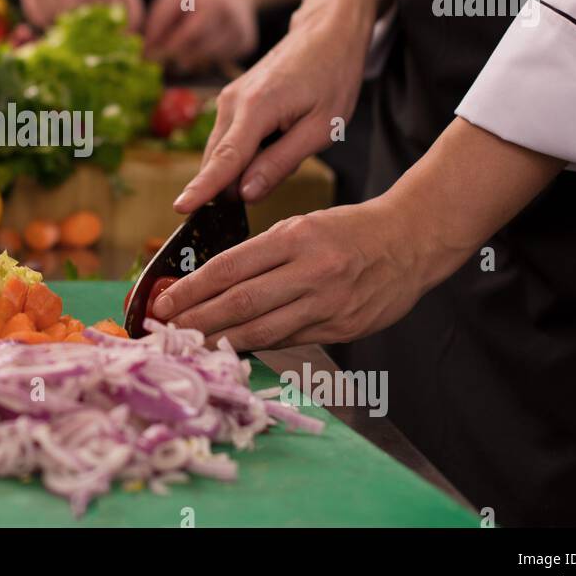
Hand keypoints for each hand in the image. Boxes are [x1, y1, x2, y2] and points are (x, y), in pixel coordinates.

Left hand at [143, 0, 259, 71]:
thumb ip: (158, 23)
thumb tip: (146, 54)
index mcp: (214, 5)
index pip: (187, 37)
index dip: (166, 49)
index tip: (148, 55)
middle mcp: (233, 21)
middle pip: (197, 53)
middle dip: (175, 57)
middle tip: (161, 54)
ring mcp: (242, 34)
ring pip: (207, 61)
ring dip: (190, 57)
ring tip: (185, 38)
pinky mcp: (248, 43)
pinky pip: (219, 60)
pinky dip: (206, 55)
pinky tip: (205, 38)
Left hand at [153, 118, 564, 350]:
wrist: (411, 241)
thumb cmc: (349, 230)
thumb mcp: (302, 226)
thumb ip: (262, 255)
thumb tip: (212, 284)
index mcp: (295, 238)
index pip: (230, 267)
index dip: (192, 289)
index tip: (164, 302)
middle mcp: (310, 271)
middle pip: (240, 303)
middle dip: (197, 320)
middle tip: (166, 331)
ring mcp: (328, 304)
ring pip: (262, 330)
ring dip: (221, 341)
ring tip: (191, 346)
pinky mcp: (342, 328)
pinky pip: (289, 340)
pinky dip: (258, 345)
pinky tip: (234, 349)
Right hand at [173, 0, 389, 212]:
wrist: (326, 33)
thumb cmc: (332, 76)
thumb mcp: (322, 128)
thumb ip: (281, 162)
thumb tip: (245, 193)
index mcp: (257, 108)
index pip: (225, 159)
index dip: (203, 189)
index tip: (180, 208)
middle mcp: (232, 103)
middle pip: (218, 161)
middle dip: (231, 187)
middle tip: (269, 189)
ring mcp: (227, 100)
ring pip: (221, 153)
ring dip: (241, 169)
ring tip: (285, 150)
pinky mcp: (230, 101)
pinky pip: (228, 140)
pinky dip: (242, 155)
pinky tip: (275, 143)